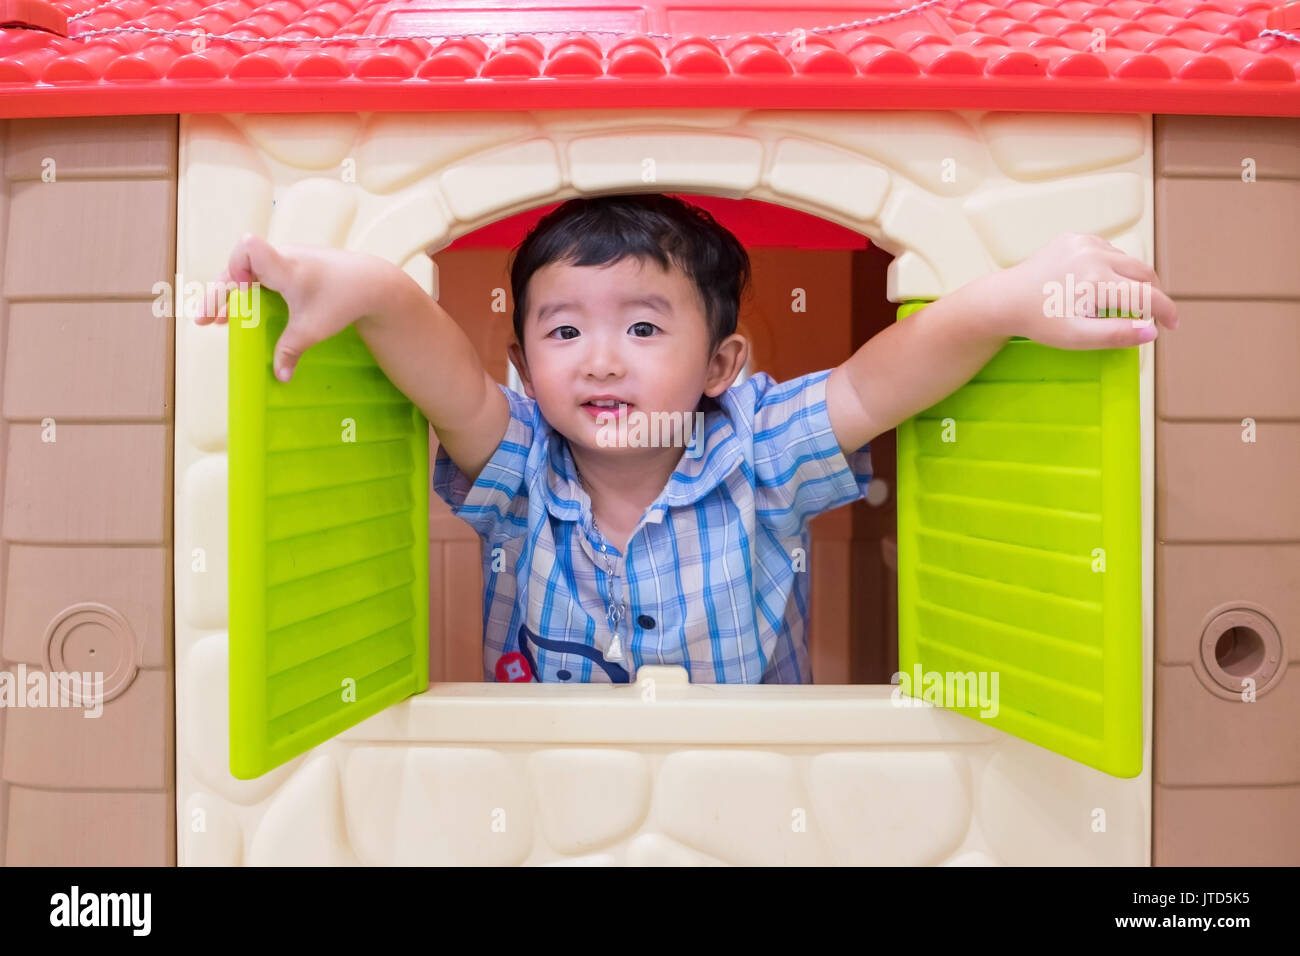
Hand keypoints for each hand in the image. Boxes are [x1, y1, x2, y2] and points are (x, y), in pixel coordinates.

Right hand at [194, 235, 392, 381]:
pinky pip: (261, 276)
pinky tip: (242, 313)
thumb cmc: (341, 300)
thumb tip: (279, 377)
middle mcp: (280, 257)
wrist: (372, 282)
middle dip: (219, 293)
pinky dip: (249, 292)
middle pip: (237, 267)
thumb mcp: (312, 329)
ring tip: (218, 320)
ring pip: (248, 272)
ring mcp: (286, 259)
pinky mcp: (292, 266)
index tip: (237, 292)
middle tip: (204, 320)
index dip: (235, 267)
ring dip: (232, 294)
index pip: (249, 248)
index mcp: (283, 266)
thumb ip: (290, 350)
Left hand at [981, 232, 1177, 348]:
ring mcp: (1084, 242)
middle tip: (1150, 314)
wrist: (1005, 299)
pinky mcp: (1075, 237)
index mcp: (1097, 280)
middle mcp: (1094, 254)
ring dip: (1132, 280)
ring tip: (1121, 302)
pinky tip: (1098, 283)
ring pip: (1127, 260)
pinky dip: (1113, 266)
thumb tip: (1151, 331)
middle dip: (1153, 294)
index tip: (1172, 325)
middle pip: (1143, 273)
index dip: (1165, 311)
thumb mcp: (1076, 337)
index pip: (1146, 295)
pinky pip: (1108, 250)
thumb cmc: (1039, 321)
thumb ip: (1115, 335)